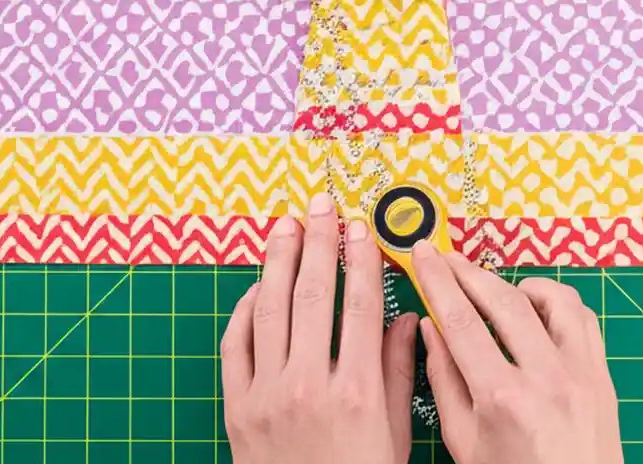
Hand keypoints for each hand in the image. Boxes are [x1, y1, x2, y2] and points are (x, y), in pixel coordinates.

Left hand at [221, 193, 418, 463]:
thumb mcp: (394, 436)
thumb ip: (399, 373)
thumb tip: (407, 318)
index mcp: (358, 392)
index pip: (361, 306)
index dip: (361, 259)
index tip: (361, 227)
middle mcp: (309, 386)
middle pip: (313, 295)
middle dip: (318, 242)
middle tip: (322, 205)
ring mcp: (267, 395)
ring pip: (270, 310)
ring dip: (278, 260)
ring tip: (287, 225)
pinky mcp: (236, 408)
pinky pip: (235, 346)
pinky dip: (244, 311)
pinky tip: (258, 286)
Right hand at [413, 241, 621, 463]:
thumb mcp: (464, 442)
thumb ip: (444, 380)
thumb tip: (430, 326)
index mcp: (503, 400)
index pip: (460, 321)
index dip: (437, 280)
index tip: (423, 254)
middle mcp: (546, 379)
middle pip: (502, 300)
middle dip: (467, 271)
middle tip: (444, 256)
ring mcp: (581, 374)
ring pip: (551, 299)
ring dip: (515, 283)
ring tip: (489, 288)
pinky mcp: (602, 375)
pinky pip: (582, 318)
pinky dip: (555, 302)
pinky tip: (533, 307)